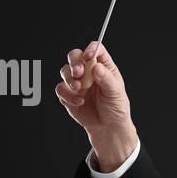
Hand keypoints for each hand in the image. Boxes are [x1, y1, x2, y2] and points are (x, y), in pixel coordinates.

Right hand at [57, 41, 136, 167]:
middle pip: (75, 56)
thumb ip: (106, 79)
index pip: (96, 50)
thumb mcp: (116, 93)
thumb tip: (96, 67)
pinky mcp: (68, 94)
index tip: (88, 56)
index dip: (91, 49)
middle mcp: (88, 71)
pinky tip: (80, 102)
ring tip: (80, 89)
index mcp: (103, 67)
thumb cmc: (116, 108)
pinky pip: (60, 88)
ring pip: (65, 71)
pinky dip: (68, 95)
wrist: (107, 127)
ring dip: (69, 78)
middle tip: (78, 73)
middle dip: (74, 62)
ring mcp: (77, 82)